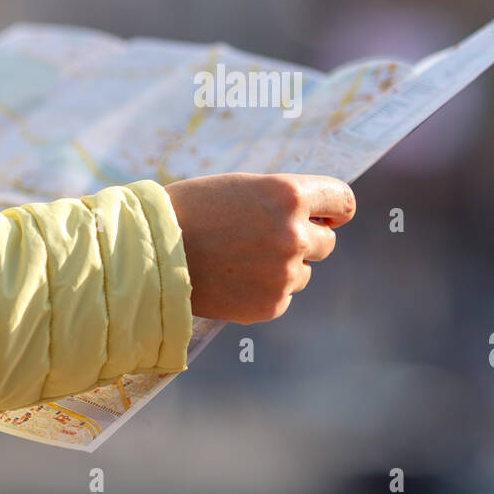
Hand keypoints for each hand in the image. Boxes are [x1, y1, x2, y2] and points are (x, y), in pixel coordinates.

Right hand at [164, 173, 355, 323]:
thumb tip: (323, 220)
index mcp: (289, 194)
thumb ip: (284, 201)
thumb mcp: (243, 188)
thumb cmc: (192, 210)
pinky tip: (232, 280)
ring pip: (302, 272)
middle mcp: (294, 234)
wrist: (150, 252)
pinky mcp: (271, 305)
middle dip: (305, 240)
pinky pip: (282, 297)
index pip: (343, 202)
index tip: (328, 216)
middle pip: (327, 242)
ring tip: (238, 259)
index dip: (335, 210)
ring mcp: (284, 273)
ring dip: (281, 267)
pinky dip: (263, 291)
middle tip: (265, 239)